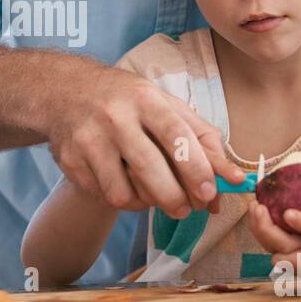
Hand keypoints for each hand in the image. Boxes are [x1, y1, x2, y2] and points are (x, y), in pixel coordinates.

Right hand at [46, 65, 246, 218]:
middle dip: (174, 198)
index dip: (196, 168)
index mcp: (145, 98)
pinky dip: (124, 199)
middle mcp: (114, 117)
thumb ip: (203, 140)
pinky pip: (105, 196)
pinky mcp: (71, 162)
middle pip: (149, 169)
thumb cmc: (129, 102)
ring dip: (147, 203)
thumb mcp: (166, 106)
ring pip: (124, 192)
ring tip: (154, 195)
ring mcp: (89, 140)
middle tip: (185, 209)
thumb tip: (235, 180)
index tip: (209, 193)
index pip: (175, 134)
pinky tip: (128, 186)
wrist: (65, 92)